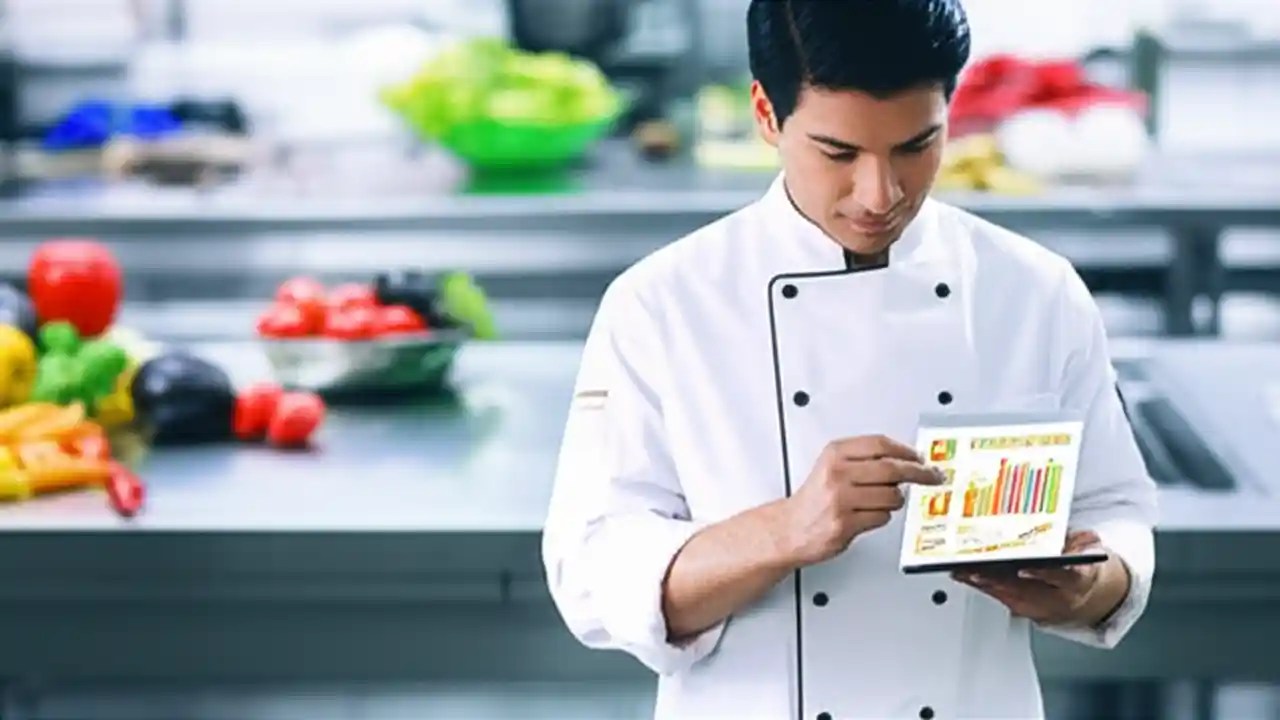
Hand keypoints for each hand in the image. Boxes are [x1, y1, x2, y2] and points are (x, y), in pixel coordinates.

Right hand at [780, 435, 945, 566]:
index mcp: (835, 454)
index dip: (907, 451)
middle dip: (919, 473)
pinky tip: (868, 515)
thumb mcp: (832, 466)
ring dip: (895, 500)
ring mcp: (841, 499)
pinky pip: (882, 517)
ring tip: (880, 501)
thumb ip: (864, 459)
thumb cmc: (814, 498)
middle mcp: (837, 473)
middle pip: (892, 468)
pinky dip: (881, 516)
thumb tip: (906, 459)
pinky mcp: (845, 524)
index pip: (880, 444)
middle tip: (932, 476)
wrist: (790, 528)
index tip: (921, 458)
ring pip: (891, 496)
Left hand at [951, 530, 1128, 626]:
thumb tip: (1076, 535)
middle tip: (975, 569)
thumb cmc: (1081, 565)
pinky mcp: (1022, 610)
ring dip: (982, 583)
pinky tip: (964, 575)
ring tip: (962, 570)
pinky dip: (981, 586)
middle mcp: (1057, 599)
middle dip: (997, 580)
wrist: (1083, 594)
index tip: (1025, 568)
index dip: (1042, 574)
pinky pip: (999, 598)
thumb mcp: (1089, 548)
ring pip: (1007, 596)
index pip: (1061, 577)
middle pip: (1024, 590)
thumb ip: (1083, 540)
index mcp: (1076, 581)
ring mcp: (1039, 608)